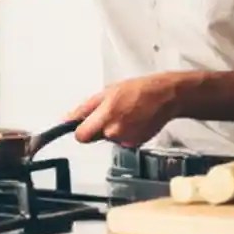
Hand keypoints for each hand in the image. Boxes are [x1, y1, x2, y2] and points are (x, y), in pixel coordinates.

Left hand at [66, 73, 183, 147]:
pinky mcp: (135, 144)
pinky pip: (121, 141)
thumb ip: (85, 108)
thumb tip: (67, 119)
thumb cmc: (139, 90)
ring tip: (126, 113)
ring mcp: (126, 139)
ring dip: (113, 129)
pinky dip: (125, 132)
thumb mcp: (107, 91)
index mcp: (106, 115)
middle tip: (111, 112)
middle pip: (94, 137)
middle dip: (98, 127)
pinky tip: (134, 120)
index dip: (81, 129)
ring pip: (109, 139)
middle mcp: (115, 131)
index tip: (84, 124)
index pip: (81, 136)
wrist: (165, 96)